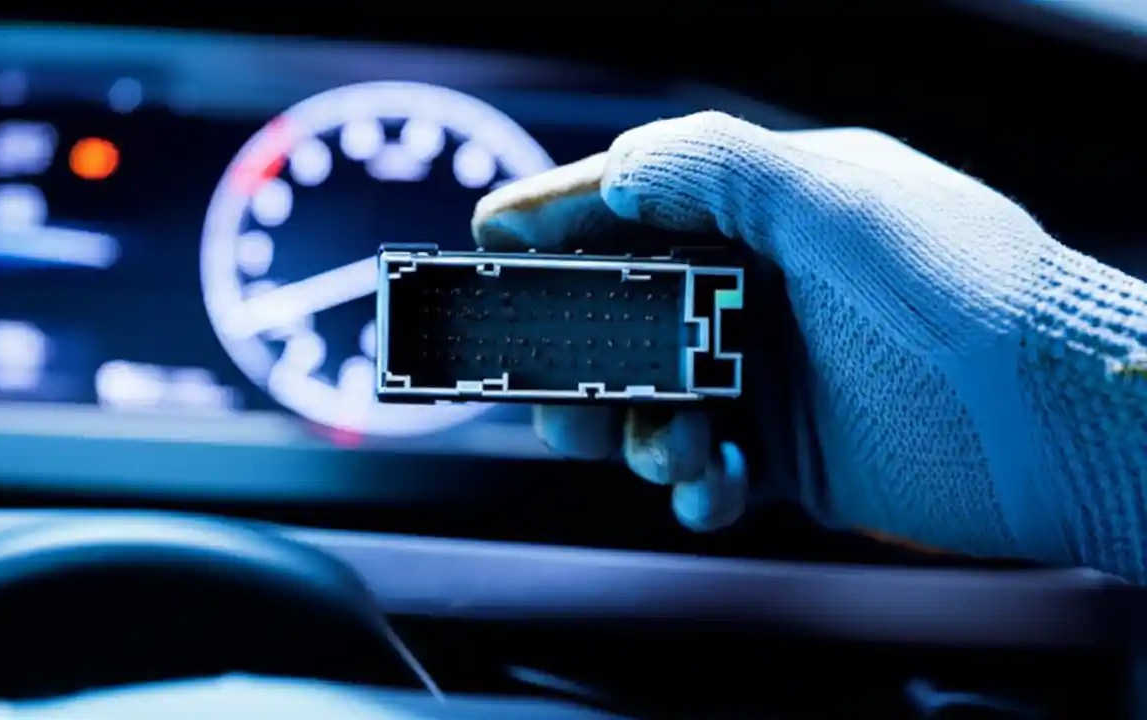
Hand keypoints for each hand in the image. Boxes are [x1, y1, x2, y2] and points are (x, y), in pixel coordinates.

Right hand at [472, 111, 1108, 565]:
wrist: (1062, 419)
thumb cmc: (965, 291)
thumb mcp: (840, 200)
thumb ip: (718, 170)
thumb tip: (614, 174)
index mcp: (770, 213)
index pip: (641, 203)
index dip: (560, 217)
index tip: (489, 237)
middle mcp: (761, 291)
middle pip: (624, 317)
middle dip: (578, 354)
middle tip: (553, 386)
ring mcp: (772, 376)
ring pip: (652, 402)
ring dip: (638, 431)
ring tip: (672, 445)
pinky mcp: (790, 454)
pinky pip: (706, 471)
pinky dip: (694, 485)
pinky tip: (715, 486)